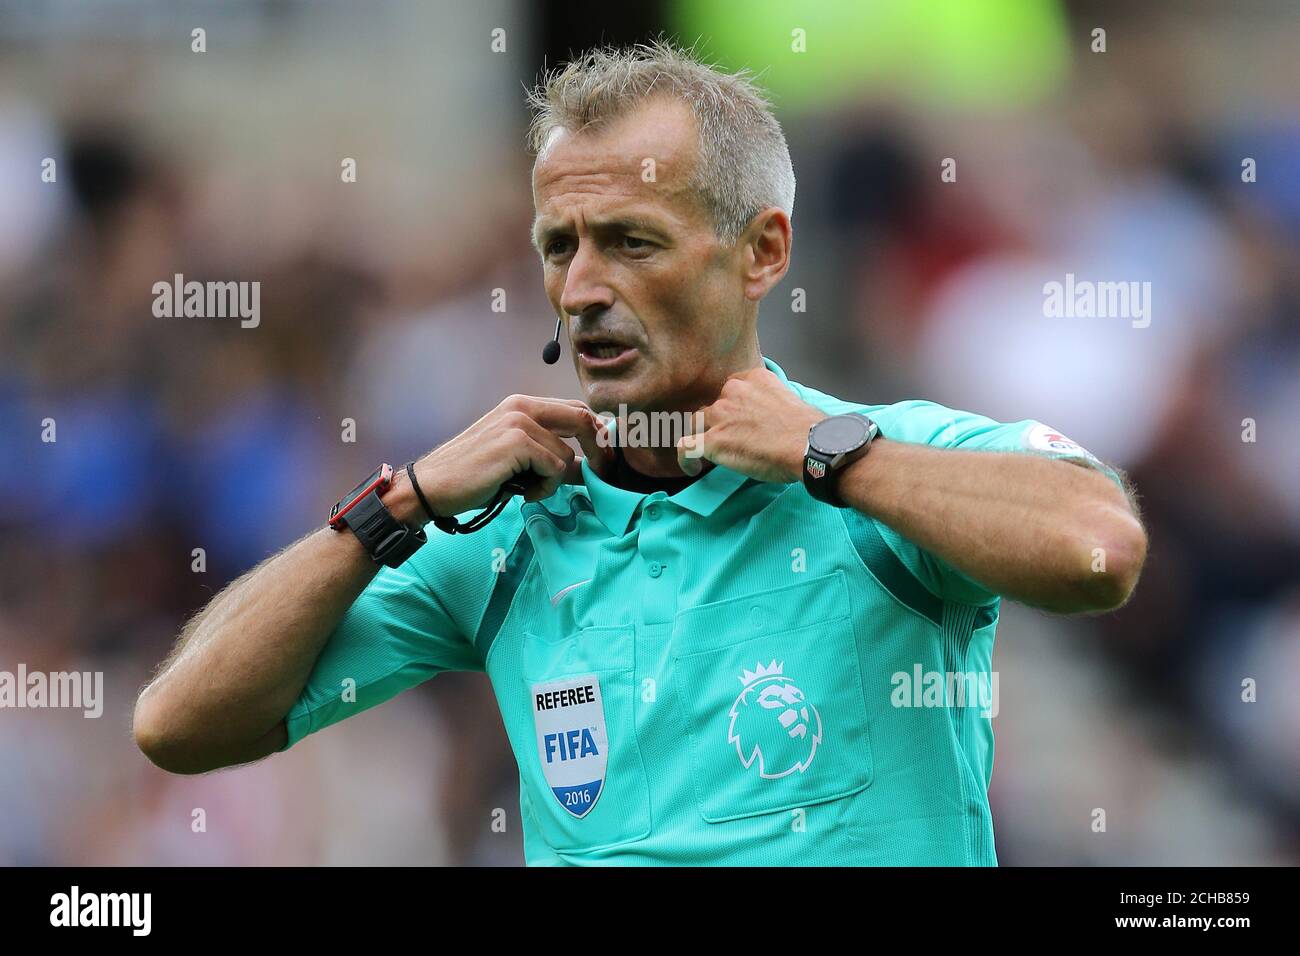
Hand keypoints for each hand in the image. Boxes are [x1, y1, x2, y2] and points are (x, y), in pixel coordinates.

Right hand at [387, 395, 612, 522]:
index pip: (576, 410)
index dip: (597, 434)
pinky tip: (521, 492)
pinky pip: (554, 468)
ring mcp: (519, 422)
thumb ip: (548, 452)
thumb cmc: (472, 476)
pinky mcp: (517, 442)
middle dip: (598, 450)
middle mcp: (522, 406)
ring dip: (554, 481)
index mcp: (522, 404)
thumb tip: (587, 466)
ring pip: (566, 454)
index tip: (604, 459)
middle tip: (600, 475)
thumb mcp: (517, 459)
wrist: (433, 486)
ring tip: (527, 489)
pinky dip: (545, 488)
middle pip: (583, 420)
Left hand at [674, 367, 824, 482]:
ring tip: (713, 453)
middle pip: (713, 406)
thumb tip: (771, 420)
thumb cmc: (806, 429)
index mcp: (752, 378)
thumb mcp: (789, 399)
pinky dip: (686, 459)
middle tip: (732, 440)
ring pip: (697, 423)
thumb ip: (771, 401)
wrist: (808, 445)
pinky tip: (692, 468)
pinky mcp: (713, 441)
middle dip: (719, 422)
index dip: (732, 408)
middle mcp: (732, 392)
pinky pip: (686, 447)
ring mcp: (720, 416)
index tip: (739, 421)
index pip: (731, 390)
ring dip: (704, 437)